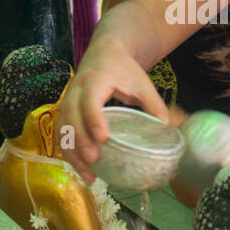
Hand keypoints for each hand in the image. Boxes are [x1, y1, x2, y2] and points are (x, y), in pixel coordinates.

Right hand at [57, 38, 168, 182]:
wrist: (104, 53)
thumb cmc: (124, 69)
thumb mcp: (142, 83)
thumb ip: (155, 105)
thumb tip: (167, 132)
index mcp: (96, 79)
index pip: (89, 99)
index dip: (93, 118)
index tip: (103, 137)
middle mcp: (76, 89)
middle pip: (70, 115)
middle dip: (80, 139)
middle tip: (94, 159)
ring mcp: (67, 100)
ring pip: (62, 127)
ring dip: (72, 152)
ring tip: (89, 175)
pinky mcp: (65, 112)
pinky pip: (62, 133)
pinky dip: (69, 152)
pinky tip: (82, 169)